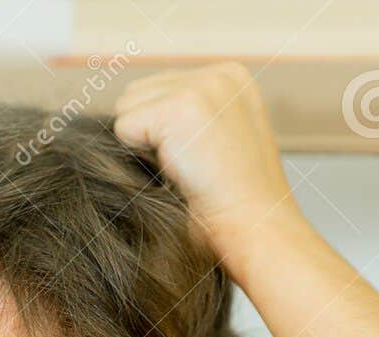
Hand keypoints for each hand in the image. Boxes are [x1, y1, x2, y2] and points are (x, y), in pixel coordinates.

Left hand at [113, 64, 303, 264]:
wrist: (255, 222)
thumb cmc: (235, 200)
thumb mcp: (221, 139)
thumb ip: (189, 117)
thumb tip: (134, 113)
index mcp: (230, 76)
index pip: (158, 87)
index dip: (162, 131)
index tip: (197, 157)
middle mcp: (217, 72)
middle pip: (137, 93)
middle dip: (149, 133)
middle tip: (187, 165)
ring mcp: (199, 86)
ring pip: (126, 108)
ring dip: (144, 144)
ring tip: (183, 166)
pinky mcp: (176, 108)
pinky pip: (123, 128)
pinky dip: (140, 156)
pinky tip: (177, 169)